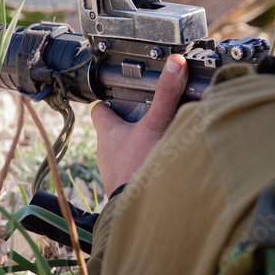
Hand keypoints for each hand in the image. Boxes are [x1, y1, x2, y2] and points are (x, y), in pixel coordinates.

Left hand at [90, 54, 188, 194]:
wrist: (141, 212)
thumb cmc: (139, 169)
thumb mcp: (156, 124)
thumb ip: (166, 94)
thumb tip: (175, 62)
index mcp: (109, 133)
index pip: (100, 110)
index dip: (108, 101)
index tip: (121, 94)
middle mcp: (108, 153)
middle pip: (116, 132)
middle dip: (132, 125)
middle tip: (153, 117)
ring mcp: (116, 174)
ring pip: (126, 154)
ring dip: (140, 148)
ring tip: (162, 142)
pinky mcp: (127, 191)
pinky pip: (135, 174)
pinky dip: (146, 169)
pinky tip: (163, 168)